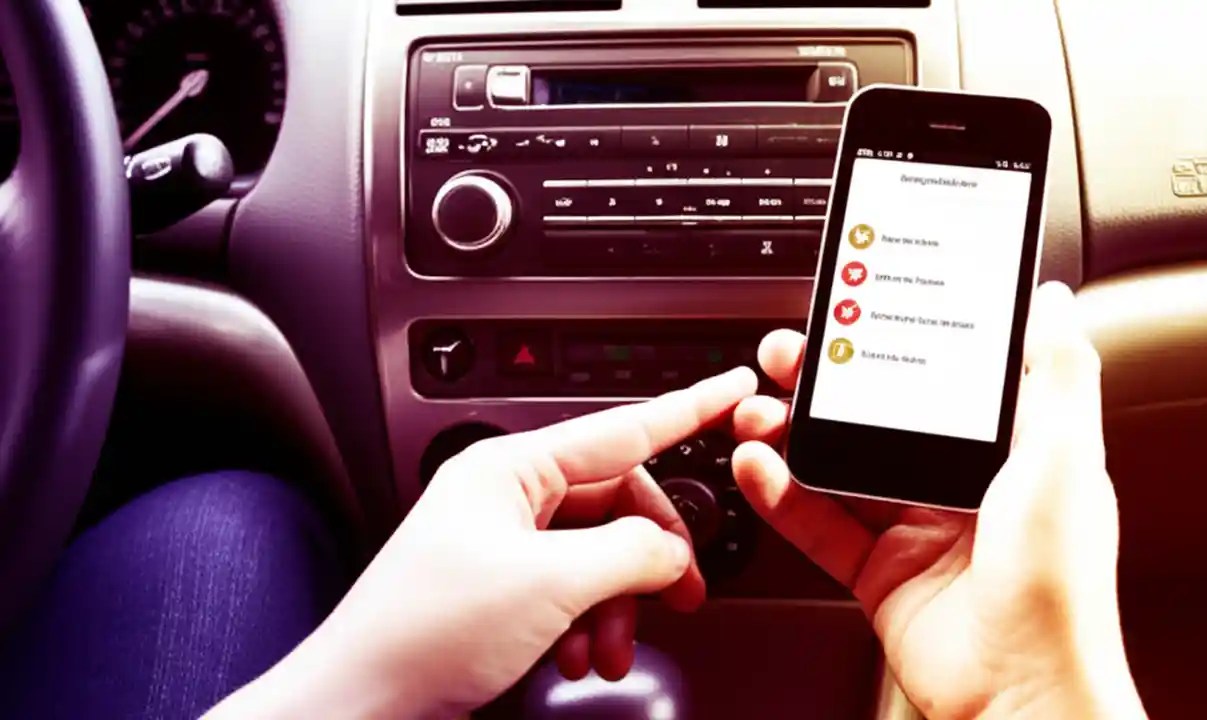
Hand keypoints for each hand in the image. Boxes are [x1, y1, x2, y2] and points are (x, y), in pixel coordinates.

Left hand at [205, 367, 756, 719]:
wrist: (359, 707)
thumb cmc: (422, 633)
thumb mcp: (547, 584)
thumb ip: (629, 553)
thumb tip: (672, 549)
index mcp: (511, 468)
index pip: (621, 427)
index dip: (687, 408)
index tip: (731, 388)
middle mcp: (507, 498)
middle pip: (615, 504)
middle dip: (648, 558)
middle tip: (681, 594)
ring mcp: (502, 545)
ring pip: (597, 556)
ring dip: (616, 606)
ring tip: (607, 650)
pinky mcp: (499, 592)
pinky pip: (569, 592)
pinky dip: (585, 626)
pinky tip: (574, 658)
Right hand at [732, 283, 1146, 719]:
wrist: (1018, 696)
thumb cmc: (1059, 591)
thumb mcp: (1065, 462)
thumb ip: (1056, 376)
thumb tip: (1049, 302)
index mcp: (1009, 452)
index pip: (941, 380)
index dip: (894, 345)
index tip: (854, 315)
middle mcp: (960, 486)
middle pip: (878, 418)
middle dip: (826, 385)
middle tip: (786, 358)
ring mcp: (916, 529)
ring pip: (840, 464)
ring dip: (793, 434)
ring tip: (758, 412)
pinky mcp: (878, 571)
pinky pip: (819, 523)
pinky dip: (782, 494)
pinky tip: (760, 467)